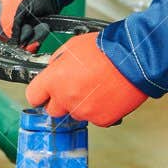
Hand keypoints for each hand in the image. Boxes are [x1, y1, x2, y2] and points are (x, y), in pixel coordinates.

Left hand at [23, 33, 148, 125]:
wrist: (133, 60)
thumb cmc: (105, 50)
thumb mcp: (72, 47)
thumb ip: (57, 63)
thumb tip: (52, 71)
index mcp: (54, 80)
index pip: (33, 96)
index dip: (40, 93)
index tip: (44, 93)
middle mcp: (66, 98)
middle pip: (53, 110)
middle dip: (60, 100)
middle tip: (74, 88)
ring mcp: (83, 111)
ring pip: (74, 114)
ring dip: (80, 105)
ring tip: (95, 87)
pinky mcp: (101, 119)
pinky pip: (94, 118)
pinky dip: (98, 110)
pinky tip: (106, 95)